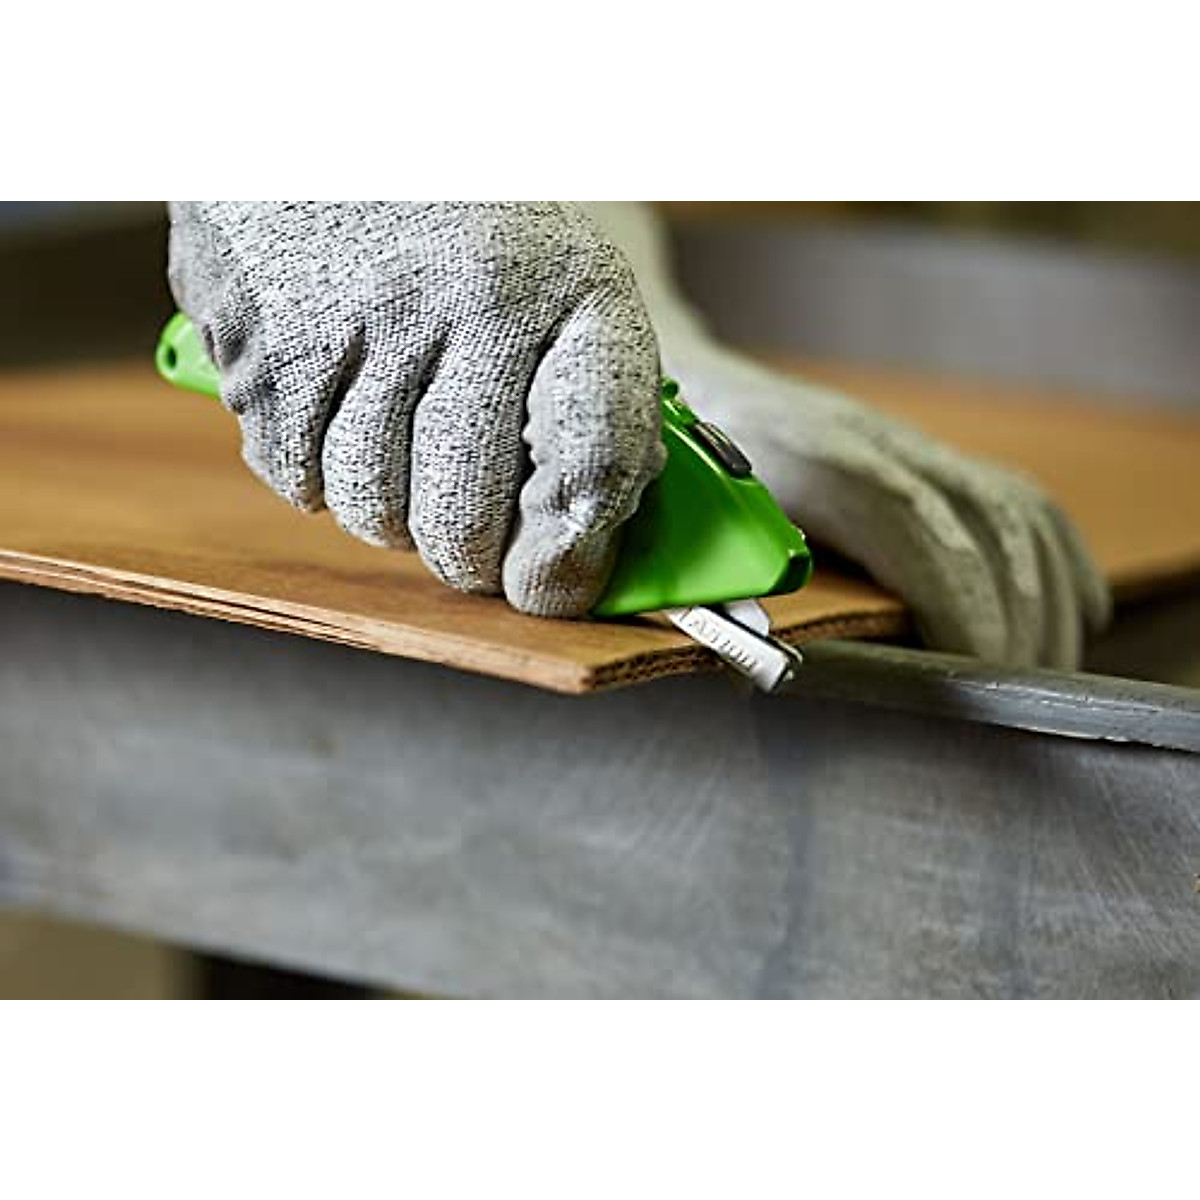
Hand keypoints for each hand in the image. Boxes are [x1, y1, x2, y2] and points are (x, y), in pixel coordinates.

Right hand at [168, 202, 663, 616]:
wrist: (336, 125)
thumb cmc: (468, 236)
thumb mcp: (566, 290)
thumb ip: (595, 408)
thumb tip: (588, 539)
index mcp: (570, 293)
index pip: (593, 461)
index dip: (574, 553)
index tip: (554, 583)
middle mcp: (469, 305)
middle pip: (462, 519)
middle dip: (470, 558)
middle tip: (471, 540)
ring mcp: (361, 323)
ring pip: (373, 511)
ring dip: (393, 513)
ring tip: (405, 451)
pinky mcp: (268, 343)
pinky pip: (297, 480)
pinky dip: (321, 474)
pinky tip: (344, 411)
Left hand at [584, 203, 1111, 666]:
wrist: (675, 370)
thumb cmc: (667, 460)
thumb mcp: (670, 519)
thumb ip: (705, 587)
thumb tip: (746, 668)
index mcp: (809, 459)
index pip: (917, 529)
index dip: (960, 602)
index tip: (978, 674)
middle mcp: (871, 443)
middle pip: (982, 526)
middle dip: (1015, 620)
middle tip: (1021, 700)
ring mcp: (901, 443)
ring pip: (1009, 511)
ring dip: (1046, 595)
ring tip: (1051, 672)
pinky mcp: (915, 453)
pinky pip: (1013, 495)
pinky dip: (1056, 554)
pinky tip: (1078, 607)